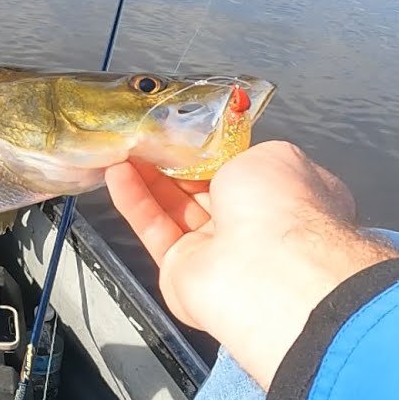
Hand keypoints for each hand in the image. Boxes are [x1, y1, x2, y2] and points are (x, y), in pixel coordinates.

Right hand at [105, 141, 398, 388]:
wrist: (266, 270)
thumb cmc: (280, 207)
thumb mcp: (272, 154)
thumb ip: (240, 152)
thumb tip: (220, 154)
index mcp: (281, 195)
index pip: (240, 167)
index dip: (209, 148)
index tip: (183, 128)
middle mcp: (250, 223)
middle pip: (201, 186)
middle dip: (172, 160)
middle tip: (144, 135)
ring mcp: (215, 249)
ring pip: (173, 206)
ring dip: (147, 176)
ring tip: (123, 148)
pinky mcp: (180, 268)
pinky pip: (154, 229)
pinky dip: (135, 201)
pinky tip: (117, 175)